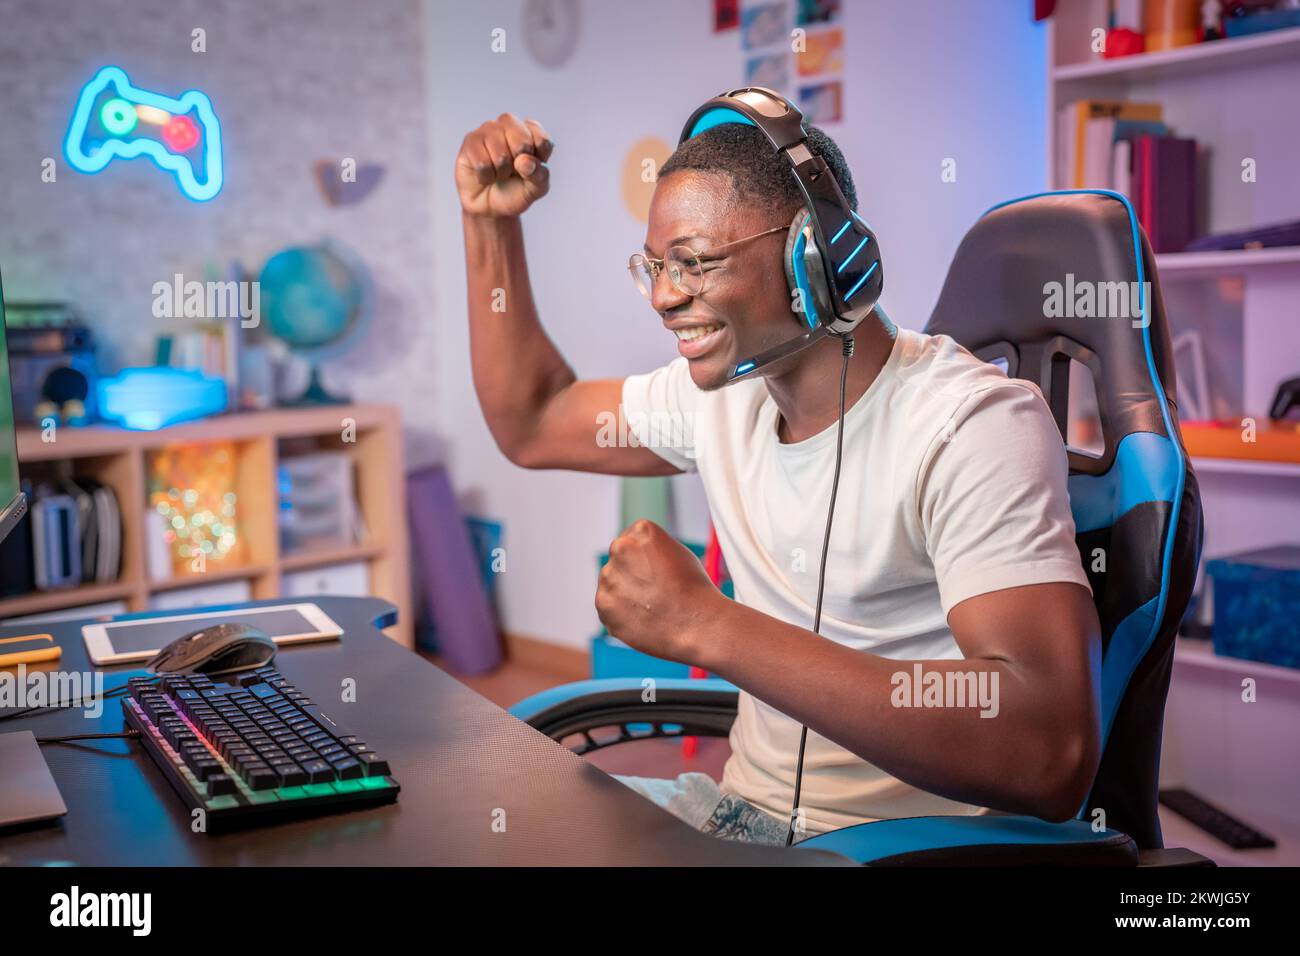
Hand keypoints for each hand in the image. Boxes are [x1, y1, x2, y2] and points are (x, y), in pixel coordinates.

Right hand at [456, 113, 553, 217]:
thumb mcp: (536, 189)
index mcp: (532, 131)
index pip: (543, 141)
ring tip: (497, 173)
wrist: (489, 207)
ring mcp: (489, 129)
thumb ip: (539, 175)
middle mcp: (510, 124)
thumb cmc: (515, 191)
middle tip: (512, 172)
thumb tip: (524, 160)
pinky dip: (486, 177)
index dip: (538, 163)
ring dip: (501, 173)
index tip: (531, 171)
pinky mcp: (471, 140)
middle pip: (522, 144)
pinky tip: (484, 175)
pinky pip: (482, 163)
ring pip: (501, 155)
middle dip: (518, 168)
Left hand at [595, 520, 726, 666]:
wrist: (696, 623)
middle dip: (631, 574)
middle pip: (619, 560)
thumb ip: (649, 550)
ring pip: (611, 583)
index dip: (645, 559)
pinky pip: (608, 606)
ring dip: (624, 593)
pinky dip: (621, 613)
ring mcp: (608, 577)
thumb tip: (634, 559)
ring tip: (651, 606)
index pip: (631, 539)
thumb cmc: (693, 589)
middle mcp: (620, 548)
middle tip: (654, 591)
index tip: (658, 572)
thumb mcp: (677, 553)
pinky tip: (643, 617)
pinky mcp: (604, 603)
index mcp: (641, 530)